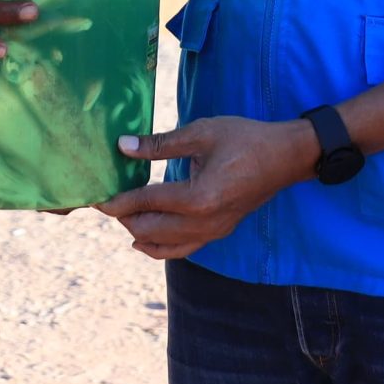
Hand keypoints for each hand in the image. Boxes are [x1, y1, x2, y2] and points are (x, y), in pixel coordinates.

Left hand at [95, 117, 317, 259]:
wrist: (286, 156)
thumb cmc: (245, 139)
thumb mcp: (201, 133)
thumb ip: (159, 144)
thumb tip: (122, 146)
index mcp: (198, 197)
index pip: (147, 203)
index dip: (118, 202)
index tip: (96, 199)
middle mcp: (205, 222)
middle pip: (151, 230)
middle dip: (124, 218)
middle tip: (105, 203)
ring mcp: (214, 232)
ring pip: (165, 247)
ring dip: (140, 233)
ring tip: (123, 217)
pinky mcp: (219, 232)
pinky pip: (183, 250)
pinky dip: (160, 248)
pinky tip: (145, 240)